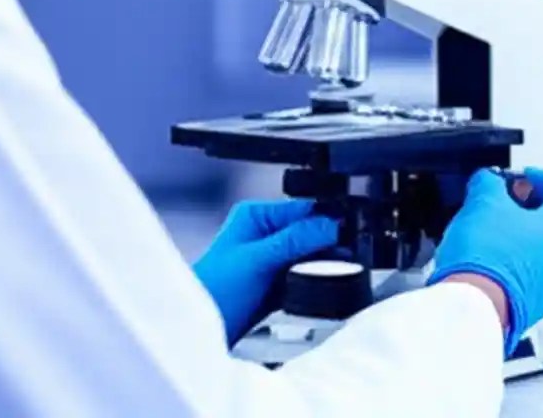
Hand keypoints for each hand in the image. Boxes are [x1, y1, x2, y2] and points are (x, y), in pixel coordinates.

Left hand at [193, 199, 338, 344]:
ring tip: (332, 273)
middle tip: (344, 256)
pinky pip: (306, 276)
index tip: (348, 233)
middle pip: (311, 232)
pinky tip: (319, 286)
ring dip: (323, 263)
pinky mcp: (277, 283)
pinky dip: (315, 280)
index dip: (327, 220)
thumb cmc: (213, 291)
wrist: (194, 332)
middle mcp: (265, 234)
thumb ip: (296, 239)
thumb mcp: (258, 259)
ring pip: (312, 255)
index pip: (304, 209)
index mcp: (257, 216)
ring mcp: (273, 259)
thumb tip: (331, 224)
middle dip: (328, 244)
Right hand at [428, 167, 542, 353]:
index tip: (527, 176)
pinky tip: (493, 259)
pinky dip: (518, 261)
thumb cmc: (486, 259)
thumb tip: (488, 180)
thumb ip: (488, 183)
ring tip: (498, 228)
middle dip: (536, 207)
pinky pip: (533, 275)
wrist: (475, 308)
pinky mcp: (533, 304)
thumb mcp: (482, 202)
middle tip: (513, 200)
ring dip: (526, 236)